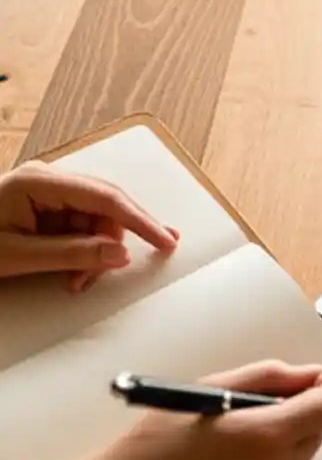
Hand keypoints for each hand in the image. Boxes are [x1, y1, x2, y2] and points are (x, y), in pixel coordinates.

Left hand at [0, 161, 178, 291]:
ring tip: (76, 280)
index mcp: (39, 181)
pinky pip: (81, 227)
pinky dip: (83, 251)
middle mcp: (47, 179)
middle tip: (126, 265)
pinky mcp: (45, 206)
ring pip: (96, 220)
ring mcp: (47, 191)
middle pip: (105, 206)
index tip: (164, 240)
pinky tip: (73, 270)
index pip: (105, 197)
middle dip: (114, 241)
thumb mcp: (19, 257)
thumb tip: (120, 255)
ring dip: (95, 253)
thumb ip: (73, 255)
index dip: (140, 221)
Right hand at [90, 361, 321, 459]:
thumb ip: (269, 378)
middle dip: (301, 411)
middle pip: (320, 430)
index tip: (316, 377)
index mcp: (265, 436)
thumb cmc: (157, 442)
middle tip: (259, 405)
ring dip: (287, 440)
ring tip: (237, 438)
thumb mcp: (209, 390)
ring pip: (305, 456)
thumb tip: (310, 376)